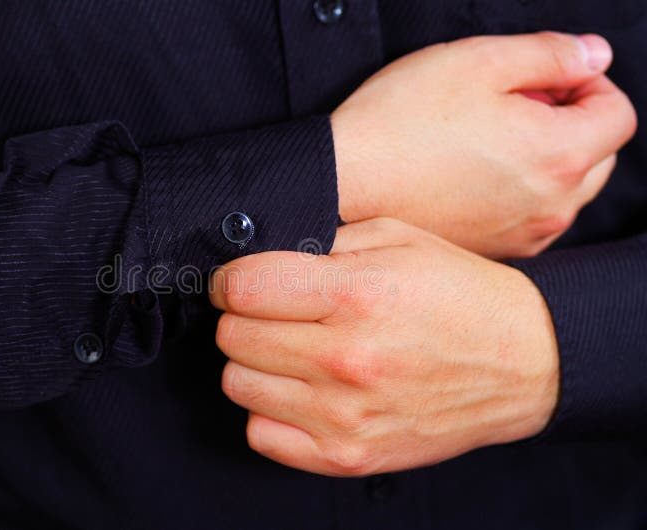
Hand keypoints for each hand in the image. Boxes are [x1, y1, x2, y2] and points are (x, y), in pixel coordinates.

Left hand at [209, 218, 558, 476]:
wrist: (524, 363)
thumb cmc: (460, 295)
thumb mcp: (399, 239)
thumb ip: (323, 240)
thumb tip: (260, 252)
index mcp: (358, 295)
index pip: (245, 289)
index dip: (230, 279)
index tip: (239, 281)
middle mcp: (347, 359)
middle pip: (233, 336)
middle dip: (242, 317)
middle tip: (271, 312)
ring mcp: (345, 416)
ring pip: (238, 384)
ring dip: (253, 362)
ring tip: (289, 350)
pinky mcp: (349, 455)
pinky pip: (261, 434)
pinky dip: (269, 409)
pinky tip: (300, 389)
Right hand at [333, 32, 636, 258]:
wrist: (343, 183)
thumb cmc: (400, 122)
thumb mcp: (477, 61)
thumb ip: (550, 53)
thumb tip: (594, 55)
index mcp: (559, 154)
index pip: (618, 113)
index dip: (589, 83)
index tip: (548, 78)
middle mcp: (551, 205)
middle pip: (599, 156)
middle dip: (572, 122)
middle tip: (516, 105)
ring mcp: (522, 235)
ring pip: (566, 189)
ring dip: (546, 158)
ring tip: (489, 140)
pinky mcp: (493, 250)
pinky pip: (531, 216)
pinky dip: (520, 191)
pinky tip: (473, 173)